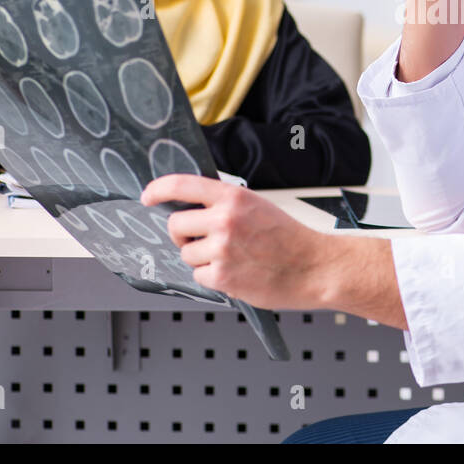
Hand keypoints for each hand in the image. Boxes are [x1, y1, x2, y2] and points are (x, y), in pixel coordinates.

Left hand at [140, 174, 331, 309]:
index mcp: (234, 197)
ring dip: (201, 259)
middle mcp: (225, 220)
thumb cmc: (290, 239)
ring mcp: (223, 249)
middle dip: (183, 235)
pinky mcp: (223, 276)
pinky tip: (237, 273)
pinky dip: (213, 278)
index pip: (182, 185)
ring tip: (231, 259)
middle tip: (202, 241)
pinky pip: (199, 277)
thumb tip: (192, 209)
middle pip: (175, 225)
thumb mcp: (258, 206)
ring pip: (186, 254)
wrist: (315, 267)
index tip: (148, 197)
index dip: (157, 190)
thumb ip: (226, 205)